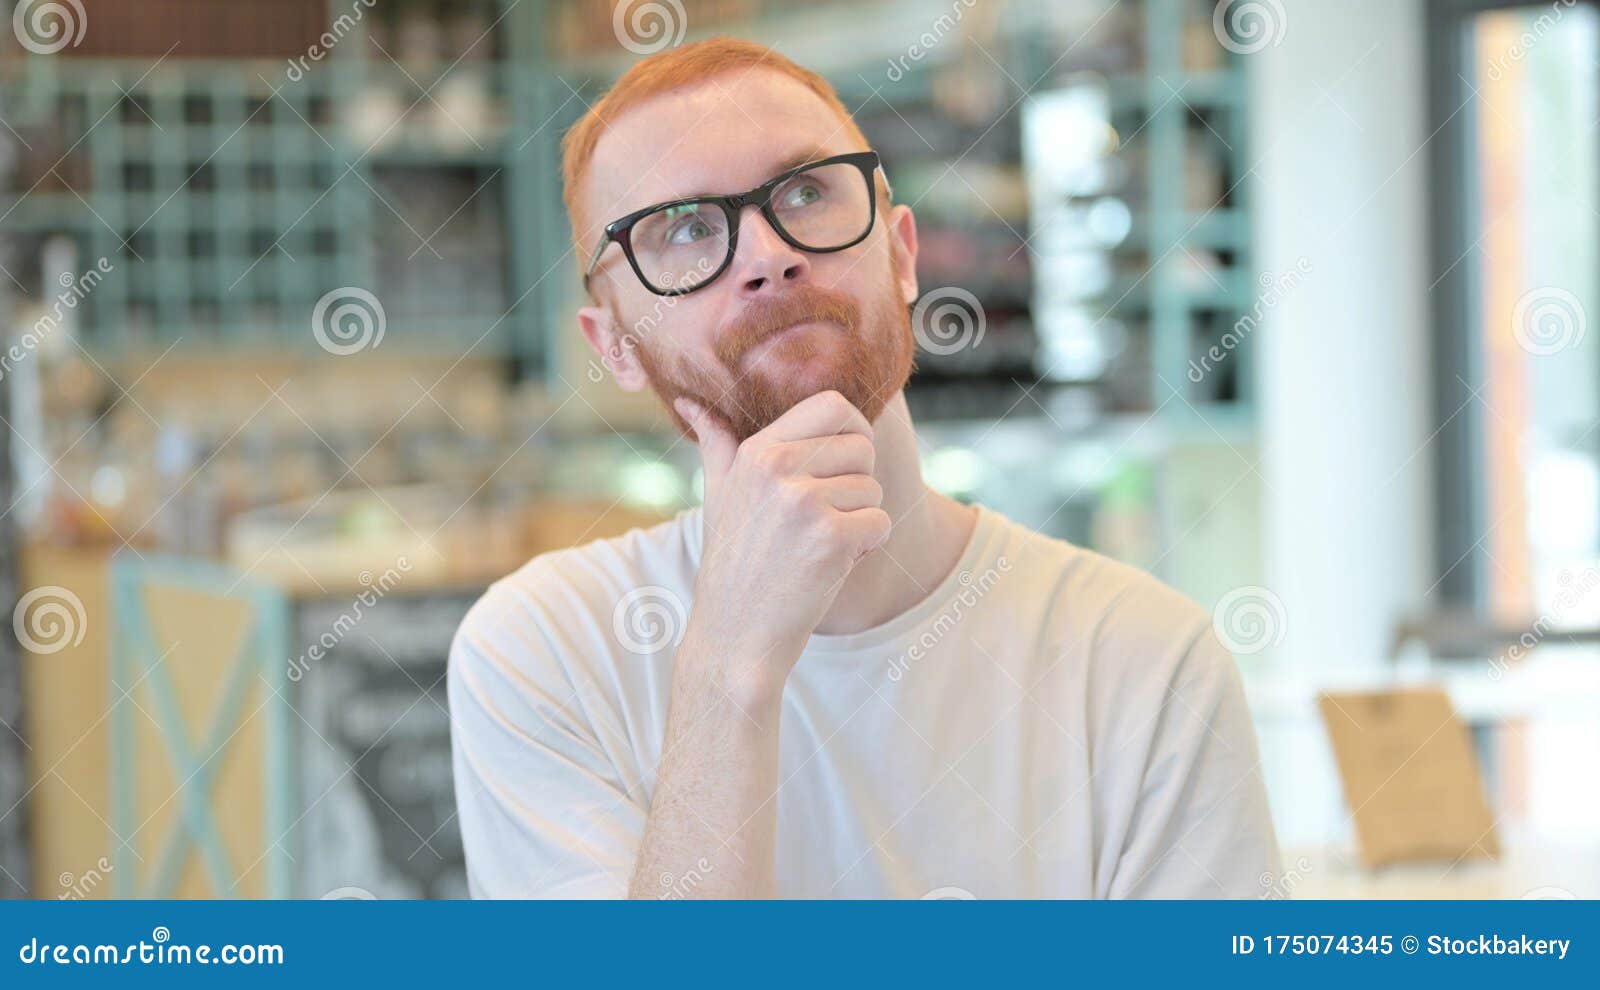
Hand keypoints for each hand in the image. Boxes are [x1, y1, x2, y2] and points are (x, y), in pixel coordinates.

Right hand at [674, 390, 890, 693]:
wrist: (734, 636)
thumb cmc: (731, 566)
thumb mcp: (718, 496)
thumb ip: (717, 444)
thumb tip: (690, 399)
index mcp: (757, 451)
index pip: (833, 405)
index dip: (853, 430)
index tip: (846, 462)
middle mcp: (778, 468)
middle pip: (863, 448)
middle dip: (858, 484)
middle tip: (827, 518)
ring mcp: (805, 502)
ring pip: (874, 490)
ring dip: (860, 522)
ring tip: (819, 547)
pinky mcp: (831, 538)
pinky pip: (880, 523)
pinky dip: (867, 548)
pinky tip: (831, 566)